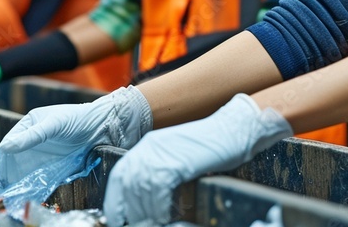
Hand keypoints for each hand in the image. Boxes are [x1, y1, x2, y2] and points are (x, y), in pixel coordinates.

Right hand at [0, 86, 151, 193]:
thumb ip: (32, 136)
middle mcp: (29, 144)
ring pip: (21, 175)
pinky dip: (29, 191)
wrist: (101, 128)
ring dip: (14, 188)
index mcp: (26, 127)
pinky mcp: (50, 169)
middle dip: (3, 180)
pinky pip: (36, 181)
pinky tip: (24, 200)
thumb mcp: (54, 124)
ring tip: (8, 202)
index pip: (6, 147)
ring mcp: (39, 158)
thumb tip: (6, 148)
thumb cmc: (77, 119)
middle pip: (10, 164)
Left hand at [103, 94, 292, 226]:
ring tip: (155, 221)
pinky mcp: (177, 161)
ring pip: (142, 190)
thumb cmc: (210, 146)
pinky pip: (160, 190)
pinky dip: (161, 206)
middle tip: (138, 223)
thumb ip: (161, 172)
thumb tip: (148, 198)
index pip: (119, 175)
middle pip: (128, 185)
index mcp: (148, 145)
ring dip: (146, 211)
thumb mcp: (178, 155)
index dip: (115, 199)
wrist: (232, 130)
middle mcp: (150, 148)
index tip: (118, 216)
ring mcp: (162, 153)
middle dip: (131, 209)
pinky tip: (167, 215)